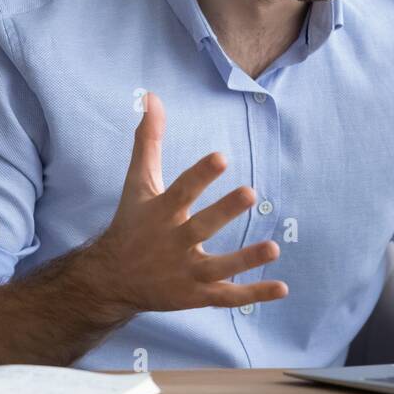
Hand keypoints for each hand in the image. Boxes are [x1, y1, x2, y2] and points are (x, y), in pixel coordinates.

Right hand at [90, 92, 288, 313]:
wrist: (111, 279)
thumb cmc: (131, 223)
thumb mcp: (137, 182)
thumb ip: (148, 140)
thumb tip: (152, 97)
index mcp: (160, 213)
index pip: (182, 190)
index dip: (201, 175)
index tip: (221, 157)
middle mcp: (173, 242)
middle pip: (201, 226)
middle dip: (224, 211)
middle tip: (250, 193)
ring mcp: (186, 272)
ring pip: (218, 267)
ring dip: (246, 259)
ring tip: (274, 248)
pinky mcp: (196, 295)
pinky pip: (227, 296)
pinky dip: (253, 294)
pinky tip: (282, 288)